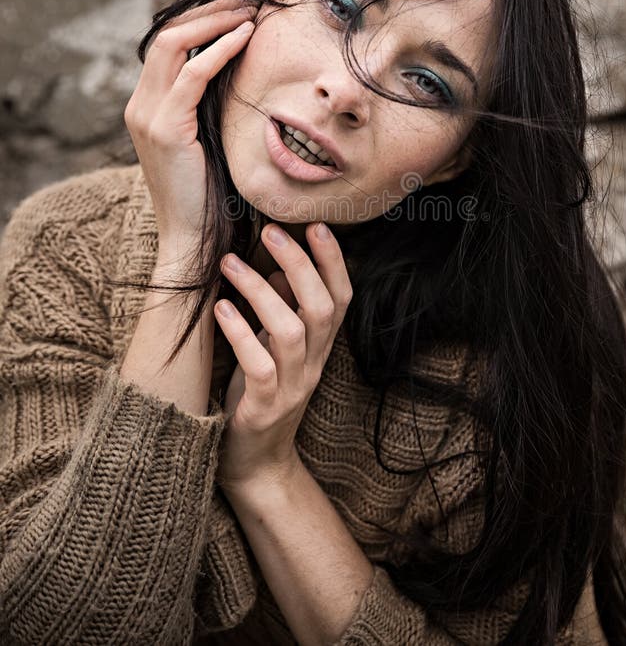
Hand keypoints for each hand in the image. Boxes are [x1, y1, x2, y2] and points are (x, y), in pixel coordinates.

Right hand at [123, 0, 256, 247]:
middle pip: (168, 34)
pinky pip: (191, 75)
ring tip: (251, 13)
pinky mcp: (164, 130)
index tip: (241, 8)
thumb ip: (210, 108)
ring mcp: (147, 115)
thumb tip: (241, 74)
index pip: (169, 43)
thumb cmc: (208, 193)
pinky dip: (219, 50)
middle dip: (210, 11)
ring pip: (174, 44)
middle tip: (249, 1)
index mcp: (148, 105)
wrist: (191, 237)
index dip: (204, 19)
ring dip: (216, 21)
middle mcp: (140, 104)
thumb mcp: (207, 140)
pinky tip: (245, 38)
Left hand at [214, 222, 352, 491]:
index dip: (334, 261)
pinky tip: (220, 308)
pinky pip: (261, 367)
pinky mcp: (266, 408)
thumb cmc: (260, 393)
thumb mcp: (275, 347)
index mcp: (320, 346)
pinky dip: (241, 333)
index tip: (316, 224)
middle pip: (321, 308)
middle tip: (272, 231)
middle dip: (300, 265)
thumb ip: (282, 311)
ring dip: (260, 292)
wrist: (255, 463)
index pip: (341, 298)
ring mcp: (293, 387)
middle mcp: (314, 364)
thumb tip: (276, 269)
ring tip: (230, 262)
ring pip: (291, 332)